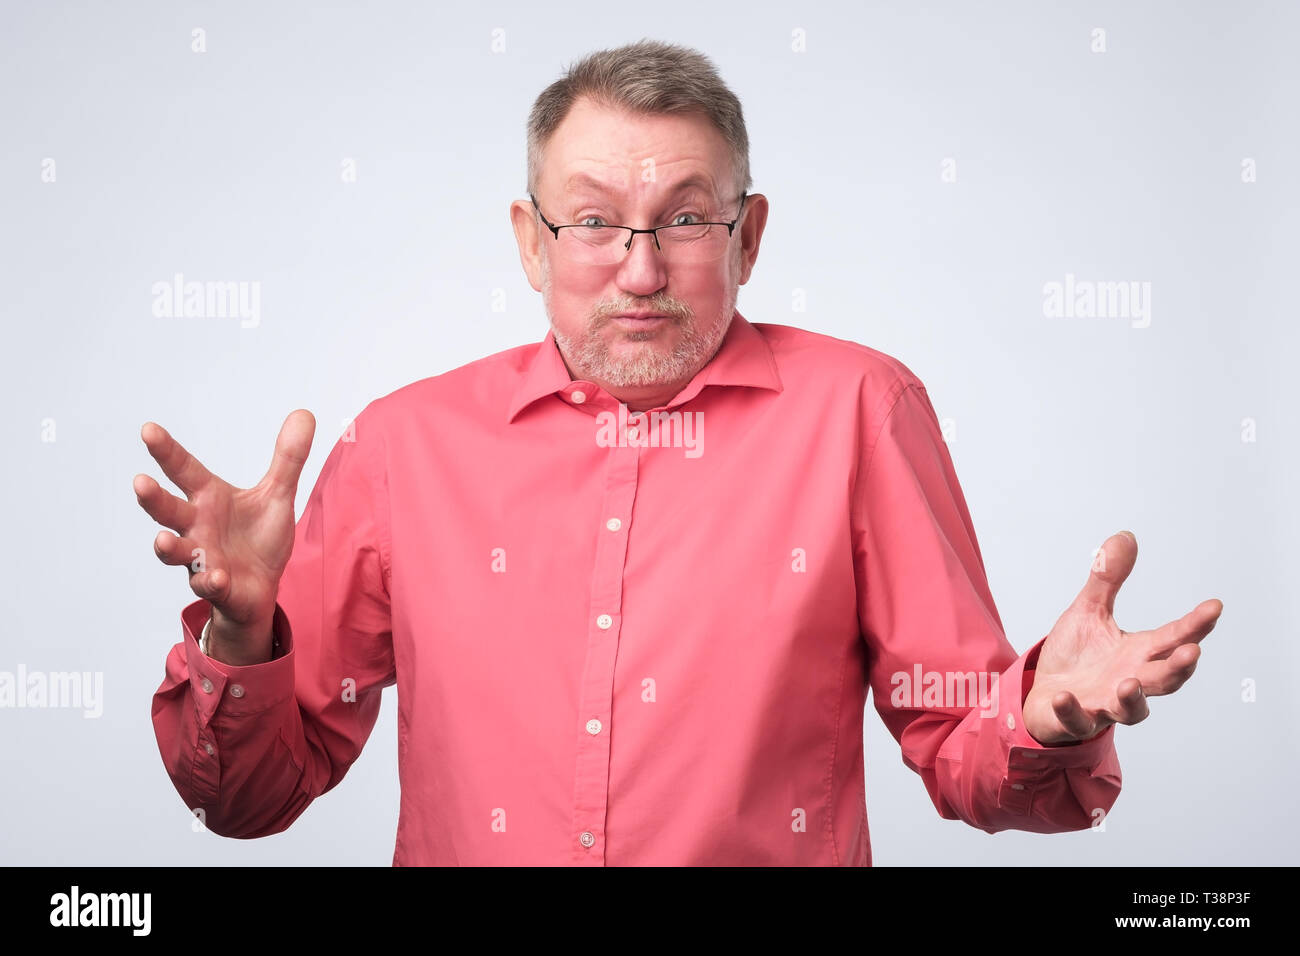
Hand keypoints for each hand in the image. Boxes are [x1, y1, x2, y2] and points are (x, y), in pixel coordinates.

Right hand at [134, 410, 315, 634]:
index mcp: (209, 498)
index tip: (148, 429)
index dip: (166, 451)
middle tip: (140, 482)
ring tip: (163, 540)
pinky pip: (207, 584)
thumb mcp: (277, 494)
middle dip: (152, 498)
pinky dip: (210, 581)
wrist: (262, 586)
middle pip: (168, 509)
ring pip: (175, 551)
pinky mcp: (215, 585)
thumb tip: (305, 413)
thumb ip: (288, 458)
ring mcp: (201, 557)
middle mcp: (196, 526)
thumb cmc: (259, 538)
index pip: (183, 470)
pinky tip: (217, 577)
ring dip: (167, 547)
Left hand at [1022, 530, 1222, 745]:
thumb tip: (1125, 536)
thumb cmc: (1076, 656)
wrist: (1043, 696)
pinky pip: (1075, 719)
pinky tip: (1062, 696)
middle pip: (1164, 679)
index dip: (1195, 625)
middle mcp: (1130, 680)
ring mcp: (1104, 703)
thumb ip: (1107, 579)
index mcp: (1138, 653)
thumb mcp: (1089, 612)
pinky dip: (1070, 710)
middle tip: (1191, 652)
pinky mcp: (1075, 719)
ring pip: (1130, 710)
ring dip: (1132, 699)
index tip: (1214, 606)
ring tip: (1128, 684)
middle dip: (1178, 668)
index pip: (1173, 638)